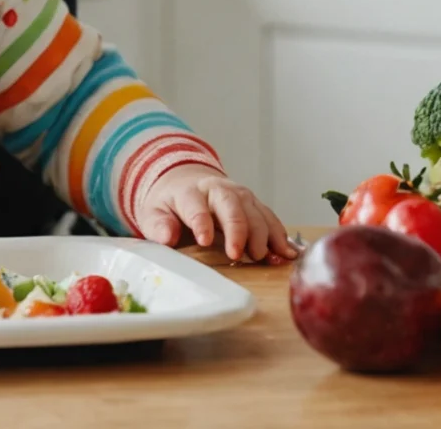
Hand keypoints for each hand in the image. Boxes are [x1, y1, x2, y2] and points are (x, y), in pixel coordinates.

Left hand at [135, 164, 297, 262]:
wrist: (185, 182)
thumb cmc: (170, 204)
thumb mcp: (154, 212)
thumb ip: (158, 225)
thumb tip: (167, 237)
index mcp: (190, 191)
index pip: (196, 205)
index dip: (201, 222)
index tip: (204, 241)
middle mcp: (219, 190)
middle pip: (232, 205)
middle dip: (238, 229)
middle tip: (239, 254)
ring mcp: (240, 196)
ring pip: (256, 211)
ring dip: (264, 235)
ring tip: (268, 258)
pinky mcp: (255, 205)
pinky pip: (270, 219)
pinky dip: (280, 236)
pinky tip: (287, 253)